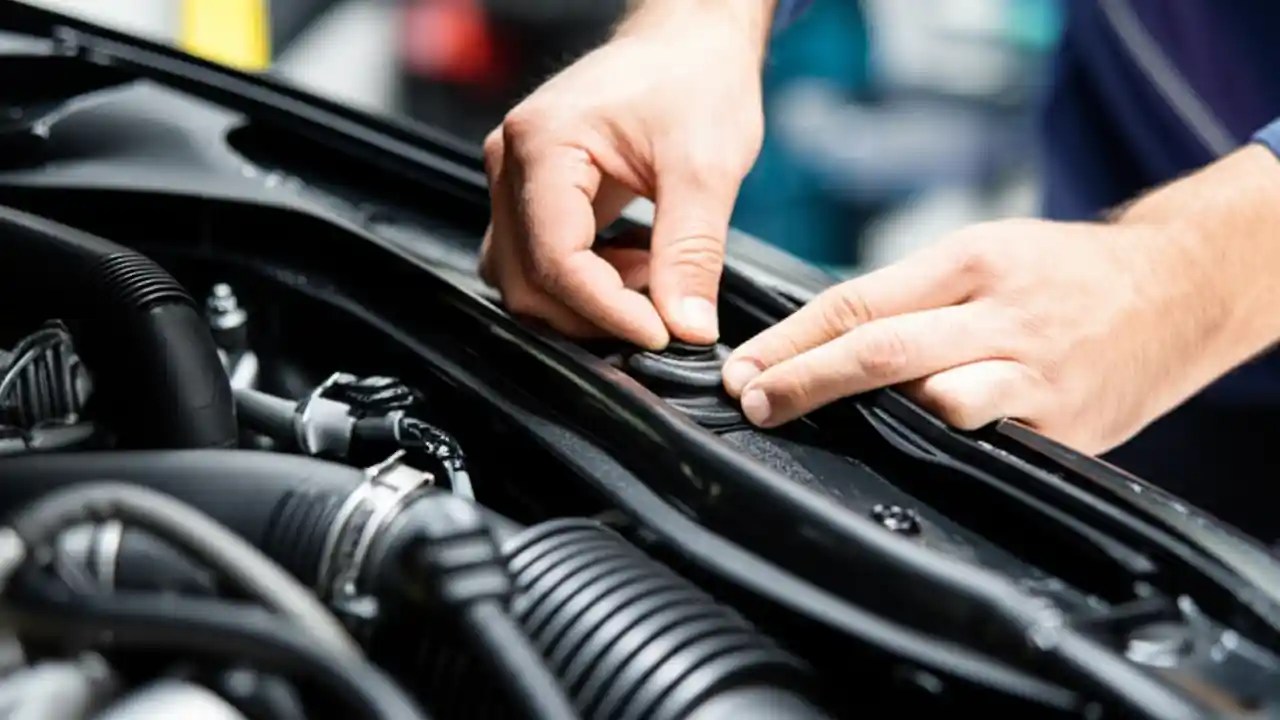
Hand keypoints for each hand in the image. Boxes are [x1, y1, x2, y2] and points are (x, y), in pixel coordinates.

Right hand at [479, 0, 771, 348]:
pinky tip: (638, 262)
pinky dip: (588, 281)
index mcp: (543, 144)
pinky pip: (541, 261)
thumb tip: (688, 329)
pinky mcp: (533, 194)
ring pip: (527, 279)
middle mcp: (511, 162)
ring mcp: (515, 179)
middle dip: (595, 313)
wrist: (689, 42)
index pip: (555, 260)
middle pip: (527, 280)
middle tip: (664, 314)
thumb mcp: (707, 167)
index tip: (661, 334)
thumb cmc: (696, 79)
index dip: (607, 311)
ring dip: (589, 301)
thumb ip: (692, 254)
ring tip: (654, 275)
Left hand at [722, 218, 1225, 453]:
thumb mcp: (983, 256)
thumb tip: (817, 343)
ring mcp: (1034, 372)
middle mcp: (999, 313)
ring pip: (937, 403)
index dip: (789, 340)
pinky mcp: (1065, 426)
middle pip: (881, 350)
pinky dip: (944, 448)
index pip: (857, 301)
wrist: (1178, 288)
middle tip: (754, 404)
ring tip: (828, 430)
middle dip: (803, 382)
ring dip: (876, 420)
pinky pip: (987, 443)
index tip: (741, 369)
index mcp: (969, 261)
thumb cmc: (1059, 274)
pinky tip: (910, 455)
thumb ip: (910, 297)